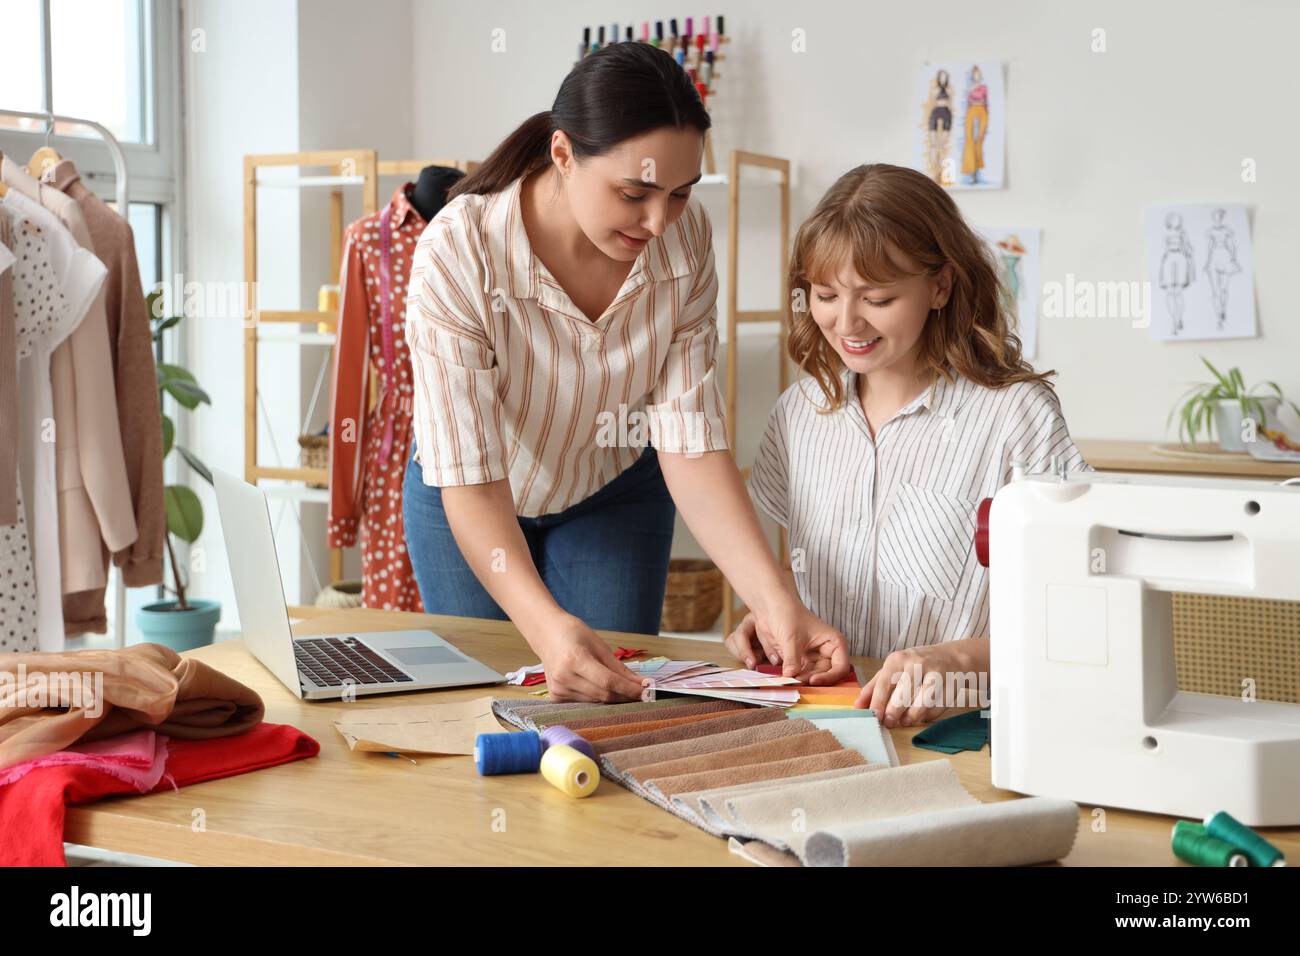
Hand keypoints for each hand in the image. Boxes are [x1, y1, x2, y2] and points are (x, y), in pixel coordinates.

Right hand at [533, 614, 648, 702]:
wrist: (547, 634)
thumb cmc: (574, 634)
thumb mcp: (599, 645)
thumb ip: (620, 668)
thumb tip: (642, 684)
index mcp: (574, 660)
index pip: (608, 681)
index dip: (630, 689)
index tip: (648, 691)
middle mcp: (563, 678)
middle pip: (603, 695)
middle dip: (626, 695)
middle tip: (643, 693)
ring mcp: (557, 690)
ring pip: (596, 701)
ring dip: (613, 697)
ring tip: (624, 689)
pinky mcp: (555, 698)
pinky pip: (585, 703)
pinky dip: (597, 697)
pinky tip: (600, 688)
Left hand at [724, 601, 849, 684]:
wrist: (771, 606)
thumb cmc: (788, 614)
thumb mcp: (791, 638)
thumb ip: (792, 659)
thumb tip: (791, 676)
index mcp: (834, 643)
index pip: (841, 667)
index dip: (829, 677)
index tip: (813, 680)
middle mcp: (827, 652)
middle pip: (826, 675)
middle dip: (812, 680)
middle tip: (796, 682)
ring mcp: (813, 657)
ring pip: (812, 677)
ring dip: (802, 681)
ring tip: (789, 681)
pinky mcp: (800, 661)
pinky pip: (800, 674)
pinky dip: (794, 678)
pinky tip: (785, 678)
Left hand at [855, 638, 988, 727]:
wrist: (950, 657)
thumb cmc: (914, 665)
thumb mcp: (893, 669)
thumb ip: (874, 687)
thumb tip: (857, 706)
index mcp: (898, 659)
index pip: (885, 682)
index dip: (878, 701)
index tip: (874, 716)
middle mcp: (917, 664)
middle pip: (904, 693)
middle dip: (894, 711)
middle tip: (889, 722)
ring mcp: (936, 675)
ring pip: (922, 701)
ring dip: (912, 716)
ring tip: (904, 722)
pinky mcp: (951, 687)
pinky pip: (937, 706)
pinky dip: (928, 715)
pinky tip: (921, 716)